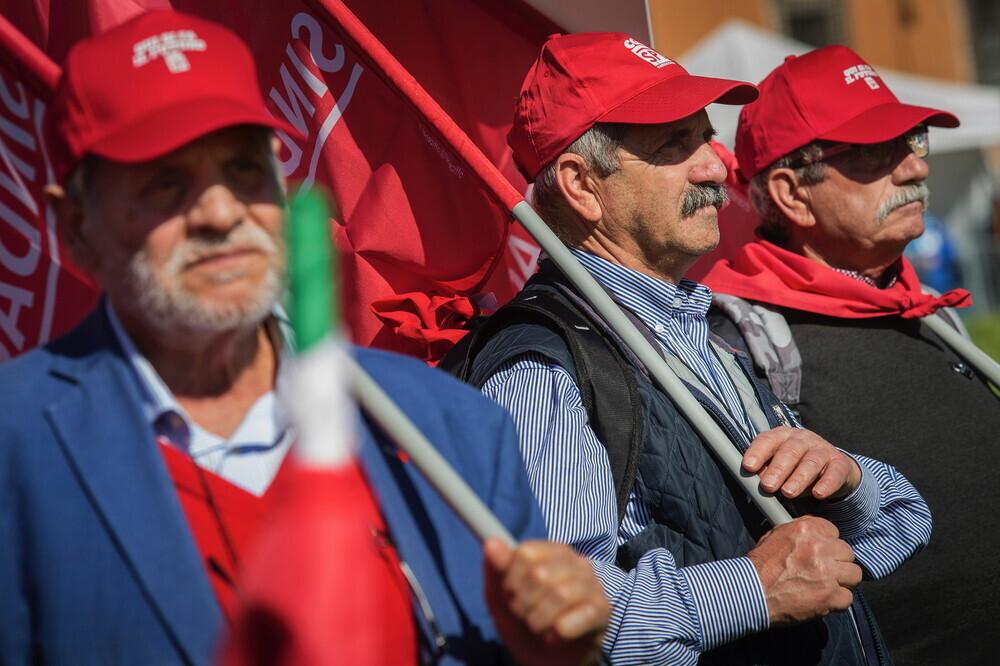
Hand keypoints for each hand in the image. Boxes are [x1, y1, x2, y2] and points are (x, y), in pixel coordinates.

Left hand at [483, 538, 608, 665]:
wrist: (549, 660)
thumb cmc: (528, 621)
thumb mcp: (502, 597)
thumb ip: (496, 570)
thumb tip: (491, 544)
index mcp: (553, 552)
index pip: (526, 553)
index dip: (511, 579)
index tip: (510, 595)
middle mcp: (577, 563)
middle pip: (539, 574)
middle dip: (523, 603)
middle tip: (524, 616)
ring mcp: (593, 586)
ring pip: (559, 594)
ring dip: (539, 619)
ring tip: (538, 628)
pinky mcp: (603, 611)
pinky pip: (581, 616)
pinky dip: (561, 631)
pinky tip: (555, 636)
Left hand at [743, 426, 861, 500]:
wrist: (833, 466)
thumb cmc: (797, 465)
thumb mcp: (779, 466)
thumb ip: (766, 470)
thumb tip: (755, 479)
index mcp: (782, 436)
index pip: (767, 440)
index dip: (757, 452)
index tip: (748, 466)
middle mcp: (802, 439)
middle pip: (789, 451)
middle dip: (777, 469)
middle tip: (767, 486)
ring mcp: (822, 449)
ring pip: (811, 462)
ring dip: (799, 478)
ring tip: (788, 493)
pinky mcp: (840, 463)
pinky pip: (834, 472)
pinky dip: (827, 483)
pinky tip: (819, 494)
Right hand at [747, 516, 861, 624]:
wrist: (752, 591)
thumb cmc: (759, 565)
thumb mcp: (775, 535)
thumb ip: (799, 530)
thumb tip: (814, 532)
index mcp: (806, 530)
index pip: (834, 532)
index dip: (828, 544)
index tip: (822, 552)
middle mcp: (820, 549)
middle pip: (847, 553)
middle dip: (838, 562)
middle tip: (825, 570)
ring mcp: (827, 573)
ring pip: (854, 574)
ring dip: (843, 581)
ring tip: (828, 585)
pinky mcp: (830, 596)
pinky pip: (848, 598)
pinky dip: (837, 601)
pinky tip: (824, 600)